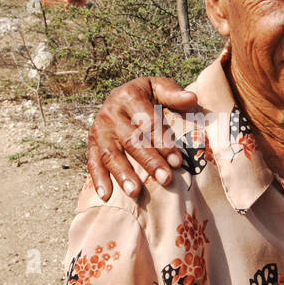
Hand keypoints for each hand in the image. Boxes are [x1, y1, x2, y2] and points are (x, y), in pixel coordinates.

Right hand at [87, 77, 197, 199]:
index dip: (163, 142)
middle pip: (130, 140)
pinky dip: (98, 179)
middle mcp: (110, 112)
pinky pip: (93, 162)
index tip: (178, 161)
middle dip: (149, 161)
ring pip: (110, 154)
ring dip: (123, 174)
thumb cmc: (146, 96)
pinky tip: (106, 196)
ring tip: (135, 192)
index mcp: (128, 96)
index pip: (148, 122)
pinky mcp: (91, 144)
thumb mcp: (159, 88)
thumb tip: (192, 99)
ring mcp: (99, 130)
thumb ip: (173, 94)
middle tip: (165, 179)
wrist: (118, 97)